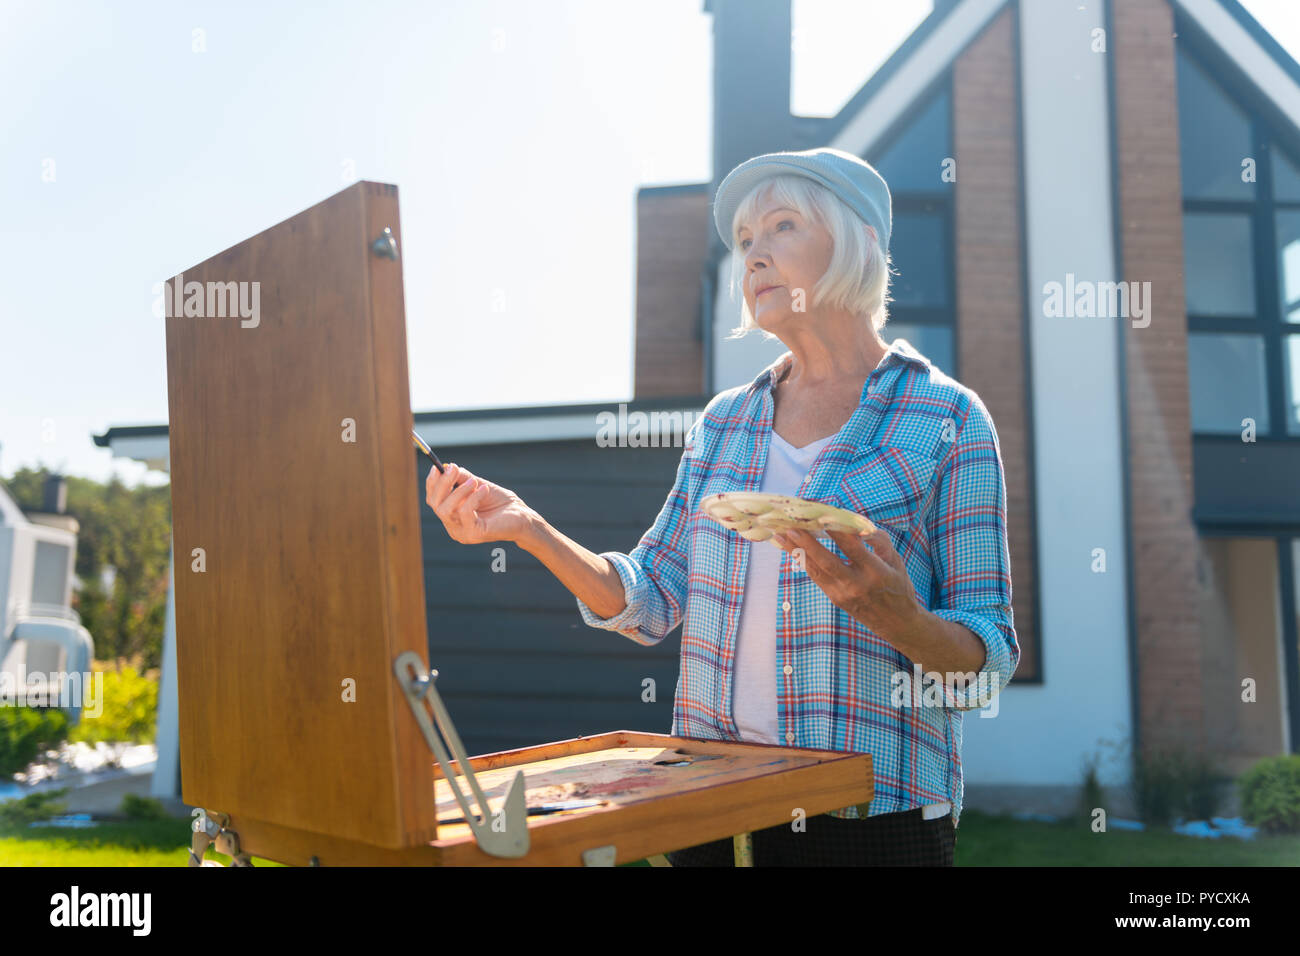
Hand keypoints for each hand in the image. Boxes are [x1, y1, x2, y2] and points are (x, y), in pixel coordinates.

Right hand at [425, 462, 534, 544]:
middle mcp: (453, 527)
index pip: (433, 500)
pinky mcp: (474, 534)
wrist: (522, 516)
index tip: (436, 468)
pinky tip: (485, 490)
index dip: (432, 484)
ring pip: (447, 510)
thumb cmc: (500, 502)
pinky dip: (473, 497)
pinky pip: (465, 512)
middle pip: (436, 505)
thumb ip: (461, 479)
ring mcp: (462, 533)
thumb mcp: (477, 486)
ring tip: (475, 481)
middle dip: (442, 484)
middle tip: (454, 469)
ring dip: (459, 491)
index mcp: (452, 516)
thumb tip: (447, 468)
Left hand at [771, 527, 922, 640]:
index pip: (853, 549)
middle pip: (827, 562)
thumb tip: (856, 523)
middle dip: (807, 544)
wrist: (896, 622)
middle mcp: (857, 584)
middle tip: (790, 527)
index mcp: (876, 572)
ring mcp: (843, 594)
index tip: (822, 516)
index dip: (837, 532)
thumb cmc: (898, 585)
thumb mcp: (896, 560)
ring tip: (780, 535)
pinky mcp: (834, 598)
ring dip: (796, 552)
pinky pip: (816, 577)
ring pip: (816, 570)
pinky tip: (791, 549)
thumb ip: (878, 540)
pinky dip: (803, 561)